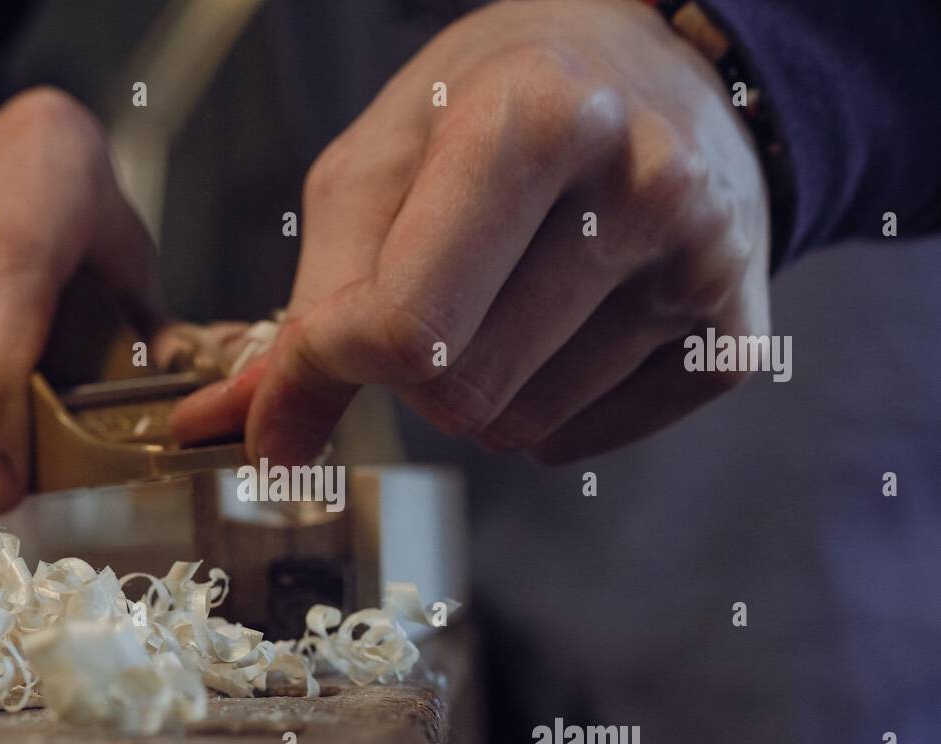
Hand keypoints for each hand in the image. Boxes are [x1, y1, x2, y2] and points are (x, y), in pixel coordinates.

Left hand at [171, 0, 768, 464]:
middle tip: (437, 292)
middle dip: (411, 372)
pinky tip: (563, 327)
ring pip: (518, 430)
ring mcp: (701, 270)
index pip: (409, 329)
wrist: (665, 75)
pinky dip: (542, 409)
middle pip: (460, 393)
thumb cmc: (500, 105)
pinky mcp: (733, 339)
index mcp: (538, 121)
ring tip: (510, 294)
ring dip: (477, 391)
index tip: (307, 363)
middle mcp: (642, 192)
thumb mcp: (381, 163)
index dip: (330, 365)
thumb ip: (308, 304)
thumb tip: (235, 433)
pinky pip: (579, 444)